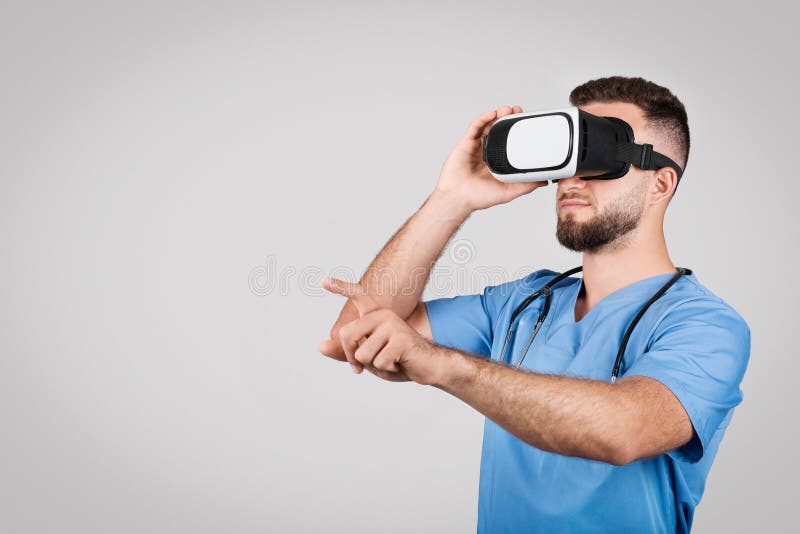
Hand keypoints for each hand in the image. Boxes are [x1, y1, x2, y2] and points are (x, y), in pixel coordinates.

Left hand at [321, 277, 440, 383]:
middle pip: (346, 336)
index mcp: (374, 316)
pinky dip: (388, 369)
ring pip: (362, 354)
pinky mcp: (402, 339)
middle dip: (352, 358)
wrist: (429, 367)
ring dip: (375, 366)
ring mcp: (393, 325)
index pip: (356, 296)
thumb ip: (345, 353)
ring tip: (391, 360)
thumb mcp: (368, 358)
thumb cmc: (397, 362)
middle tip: (367, 365)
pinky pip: (379, 362)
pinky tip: (400, 363)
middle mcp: (382, 316)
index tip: (323, 279)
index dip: (339, 287)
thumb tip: (320, 346)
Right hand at [435, 106, 549, 212]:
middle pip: (499, 130)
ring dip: (497, 116)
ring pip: (487, 126)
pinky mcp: (465, 144)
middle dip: (508, 119)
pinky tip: (492, 114)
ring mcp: (475, 147)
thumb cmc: (479, 197)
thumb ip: (526, 185)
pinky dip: (483, 119)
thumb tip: (544, 181)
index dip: (517, 131)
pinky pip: (474, 128)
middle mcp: (486, 153)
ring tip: (507, 109)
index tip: (526, 123)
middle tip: (518, 111)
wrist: (459, 198)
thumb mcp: (509, 191)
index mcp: (497, 162)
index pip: (509, 142)